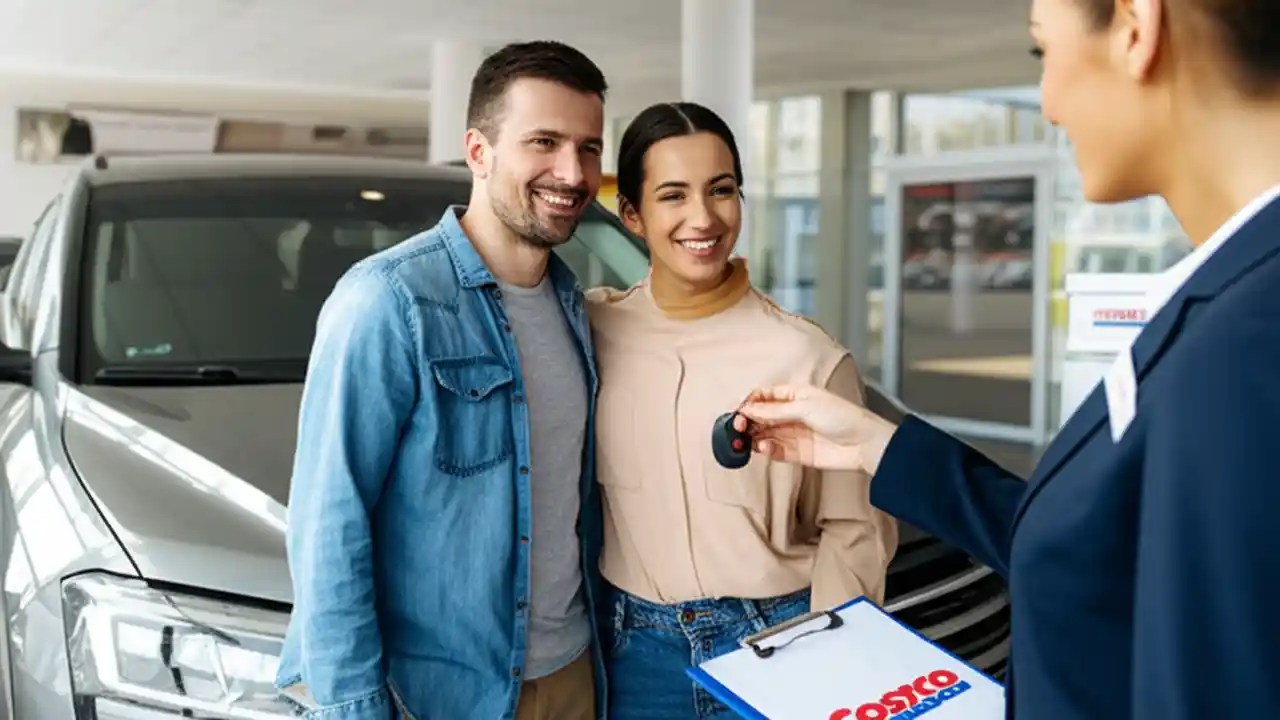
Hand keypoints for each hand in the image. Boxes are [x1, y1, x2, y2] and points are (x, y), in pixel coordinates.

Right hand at [733, 384, 896, 474]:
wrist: (864, 444)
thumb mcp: (806, 407)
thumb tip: (749, 410)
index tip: (739, 411)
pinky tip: (763, 448)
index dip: (750, 402)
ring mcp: (794, 434)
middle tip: (737, 428)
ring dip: (753, 437)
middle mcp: (792, 414)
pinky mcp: (797, 453)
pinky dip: (766, 450)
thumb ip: (775, 410)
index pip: (765, 395)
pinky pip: (775, 450)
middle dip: (748, 421)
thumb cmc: (842, 417)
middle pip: (762, 416)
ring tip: (746, 440)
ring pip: (765, 434)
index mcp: (796, 395)